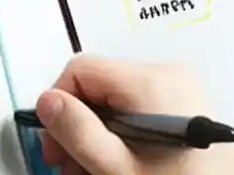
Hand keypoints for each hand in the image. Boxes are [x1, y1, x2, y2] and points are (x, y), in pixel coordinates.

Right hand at [38, 56, 233, 174]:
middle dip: (76, 125)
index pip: (81, 70)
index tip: (54, 140)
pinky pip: (137, 110)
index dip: (59, 104)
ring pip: (115, 102)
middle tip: (67, 163)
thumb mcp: (117, 167)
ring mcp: (180, 92)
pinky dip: (120, 135)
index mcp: (152, 84)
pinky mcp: (185, 109)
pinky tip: (116, 164)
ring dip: (96, 134)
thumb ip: (78, 132)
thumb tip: (48, 101)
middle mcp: (169, 78)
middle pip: (98, 87)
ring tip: (90, 170)